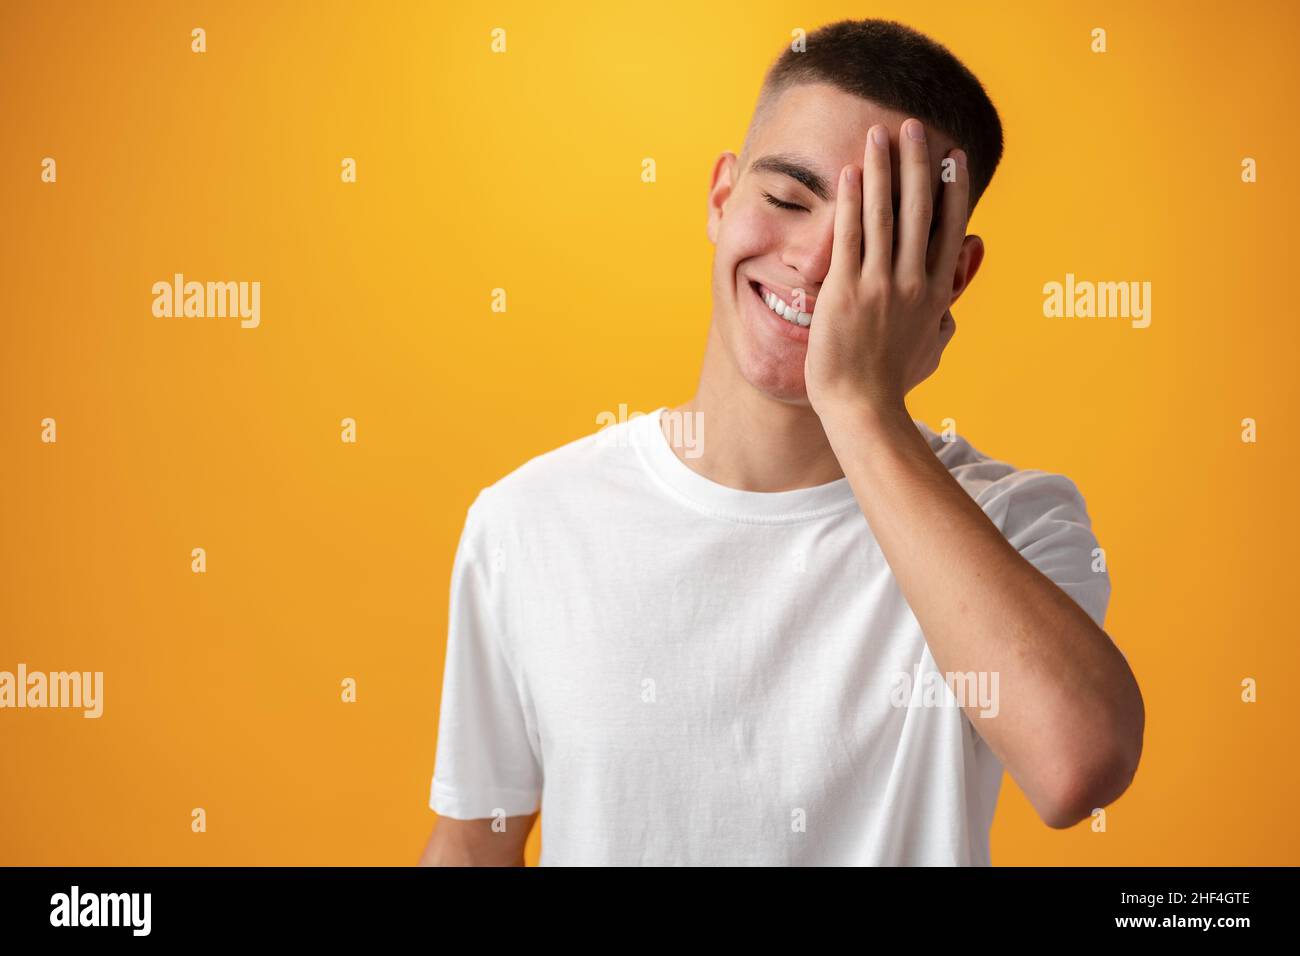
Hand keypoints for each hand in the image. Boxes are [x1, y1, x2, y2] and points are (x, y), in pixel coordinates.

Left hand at [804, 119, 968, 418]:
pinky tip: (852, 172)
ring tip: (880, 133)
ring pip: (885, 214)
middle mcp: (912, 282)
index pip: (947, 227)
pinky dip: (853, 200)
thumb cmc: (892, 384)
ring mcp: (879, 284)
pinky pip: (850, 235)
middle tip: (913, 126)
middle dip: (917, 163)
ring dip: (883, 168)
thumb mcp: (931, 350)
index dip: (951, 187)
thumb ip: (944, 319)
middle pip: (919, 209)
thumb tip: (953, 307)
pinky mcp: (846, 290)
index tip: (953, 156)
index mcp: (935, 292)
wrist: (862, 407)